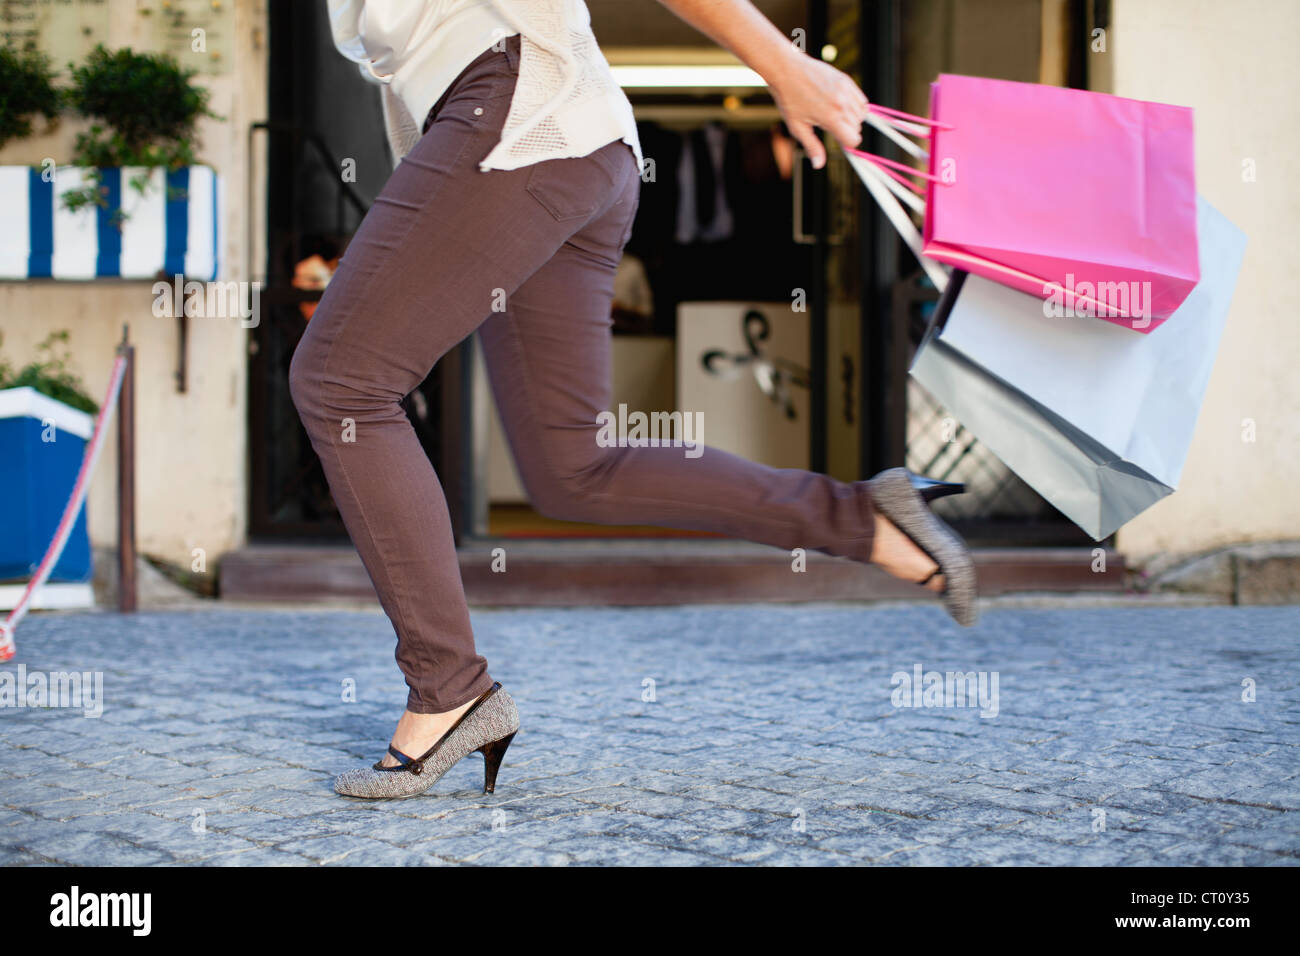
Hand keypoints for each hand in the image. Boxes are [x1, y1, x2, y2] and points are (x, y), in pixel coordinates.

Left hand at [767, 53, 869, 168]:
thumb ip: (812, 147)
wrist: (787, 70)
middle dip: (847, 130)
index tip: (838, 139)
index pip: (854, 139)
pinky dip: (855, 105)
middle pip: (857, 128)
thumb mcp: (798, 127)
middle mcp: (842, 105)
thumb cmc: (789, 99)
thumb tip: (819, 165)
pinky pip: (861, 99)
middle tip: (830, 124)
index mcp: (831, 119)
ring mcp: (846, 91)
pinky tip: (840, 104)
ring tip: (833, 113)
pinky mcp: (846, 80)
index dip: (846, 143)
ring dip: (852, 118)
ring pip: (861, 114)